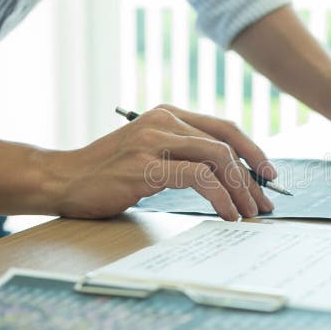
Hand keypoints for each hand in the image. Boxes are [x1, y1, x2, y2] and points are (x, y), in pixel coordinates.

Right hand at [45, 105, 276, 219]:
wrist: (61, 179)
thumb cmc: (106, 174)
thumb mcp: (149, 154)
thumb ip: (182, 153)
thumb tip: (228, 175)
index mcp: (168, 115)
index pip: (224, 128)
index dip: (253, 151)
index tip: (269, 176)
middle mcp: (164, 121)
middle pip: (227, 143)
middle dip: (252, 177)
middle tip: (264, 204)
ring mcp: (154, 141)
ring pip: (218, 158)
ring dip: (241, 189)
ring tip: (249, 214)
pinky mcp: (146, 166)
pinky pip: (199, 178)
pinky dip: (221, 198)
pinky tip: (227, 215)